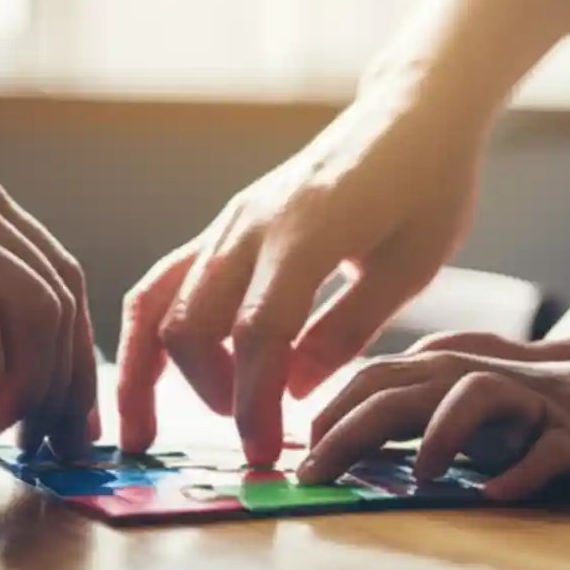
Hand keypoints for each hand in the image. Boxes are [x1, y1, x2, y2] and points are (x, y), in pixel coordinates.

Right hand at [118, 87, 488, 463]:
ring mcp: (227, 222)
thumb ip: (347, 329)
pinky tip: (148, 378)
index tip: (264, 453)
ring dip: (147, 371)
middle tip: (249, 441)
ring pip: (157, 302)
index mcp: (307, 230)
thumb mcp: (412, 266)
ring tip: (142, 430)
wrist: (408, 116)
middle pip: (192, 322)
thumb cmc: (426, 187)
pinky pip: (163, 283)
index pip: (258, 331)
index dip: (254, 400)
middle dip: (209, 394)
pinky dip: (149, 336)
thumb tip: (289, 391)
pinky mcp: (221, 229)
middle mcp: (251, 224)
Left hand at [295, 336, 569, 500]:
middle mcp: (472, 377)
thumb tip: (330, 448)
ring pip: (473, 398)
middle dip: (351, 431)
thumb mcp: (454, 405)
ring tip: (416, 475)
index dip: (327, 417)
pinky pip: (545, 453)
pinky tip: (495, 494)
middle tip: (315, 475)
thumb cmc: (522, 411)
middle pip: (402, 392)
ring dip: (441, 434)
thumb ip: (401, 417)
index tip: (297, 461)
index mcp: (439, 371)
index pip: (368, 381)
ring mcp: (523, 403)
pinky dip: (520, 472)